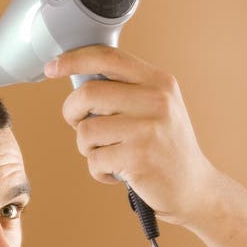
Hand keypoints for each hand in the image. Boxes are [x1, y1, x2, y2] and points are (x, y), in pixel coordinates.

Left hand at [44, 45, 216, 226]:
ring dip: (87, 149)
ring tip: (108, 155)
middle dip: (72, 114)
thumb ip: (126, 92)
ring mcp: (148, 129)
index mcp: (159, 82)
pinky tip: (117, 174)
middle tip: (80, 126)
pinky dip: (98, 171)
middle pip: (87, 94)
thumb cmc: (165, 150)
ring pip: (86, 131)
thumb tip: (77, 81)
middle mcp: (156, 100)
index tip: (52, 68)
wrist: (194, 189)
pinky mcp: (138, 158)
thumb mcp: (157, 109)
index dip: (73, 60)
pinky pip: (94, 160)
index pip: (108, 57)